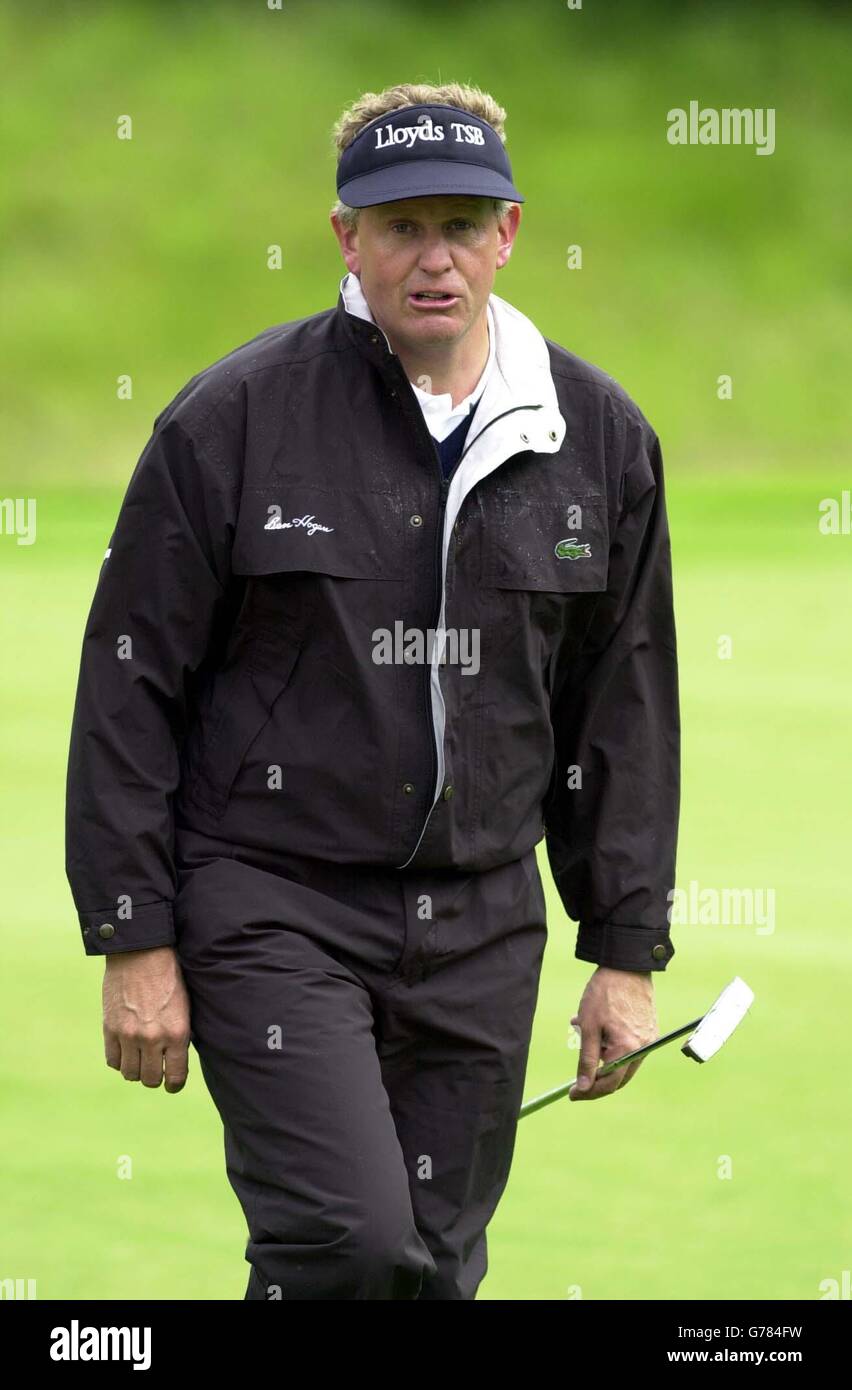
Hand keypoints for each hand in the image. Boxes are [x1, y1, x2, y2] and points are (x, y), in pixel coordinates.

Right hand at [102, 946, 191, 1091]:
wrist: (142, 951)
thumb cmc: (169, 975)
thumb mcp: (185, 1006)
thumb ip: (179, 1035)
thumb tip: (175, 1060)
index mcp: (177, 1033)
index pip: (175, 1078)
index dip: (174, 1084)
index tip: (172, 1082)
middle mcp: (153, 1038)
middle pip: (150, 1080)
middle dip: (154, 1077)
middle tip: (156, 1068)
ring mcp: (128, 1035)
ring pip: (129, 1073)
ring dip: (135, 1069)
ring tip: (139, 1057)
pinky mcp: (109, 1028)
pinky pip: (112, 1060)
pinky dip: (118, 1059)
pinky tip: (125, 1049)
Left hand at [568, 966, 656, 1100]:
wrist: (626, 966)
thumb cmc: (604, 993)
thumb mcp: (588, 1026)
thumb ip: (587, 1060)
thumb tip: (583, 1087)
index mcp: (628, 1049)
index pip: (609, 1084)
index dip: (589, 1092)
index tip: (572, 1094)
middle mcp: (643, 1048)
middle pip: (618, 1077)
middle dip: (596, 1077)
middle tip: (577, 1075)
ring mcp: (649, 1040)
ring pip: (622, 1061)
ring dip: (602, 1055)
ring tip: (582, 1032)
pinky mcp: (650, 1030)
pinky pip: (629, 1047)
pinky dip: (611, 1044)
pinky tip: (596, 1027)